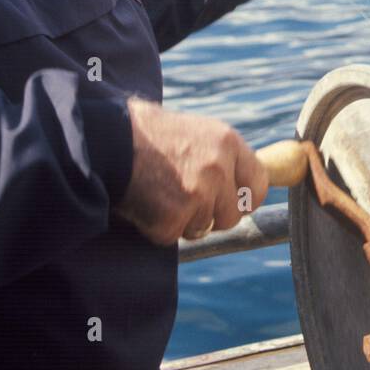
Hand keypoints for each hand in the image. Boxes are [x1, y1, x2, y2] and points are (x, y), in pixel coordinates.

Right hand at [116, 99, 268, 246]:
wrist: (110, 139)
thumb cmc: (151, 136)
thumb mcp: (198, 133)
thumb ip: (224, 158)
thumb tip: (249, 188)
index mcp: (228, 143)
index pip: (259, 184)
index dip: (247, 198)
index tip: (236, 203)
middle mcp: (219, 168)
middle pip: (233, 215)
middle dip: (213, 215)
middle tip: (187, 199)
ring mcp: (198, 194)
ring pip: (203, 227)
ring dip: (183, 220)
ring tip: (162, 193)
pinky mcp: (174, 217)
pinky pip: (174, 236)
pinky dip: (159, 227)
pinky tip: (148, 202)